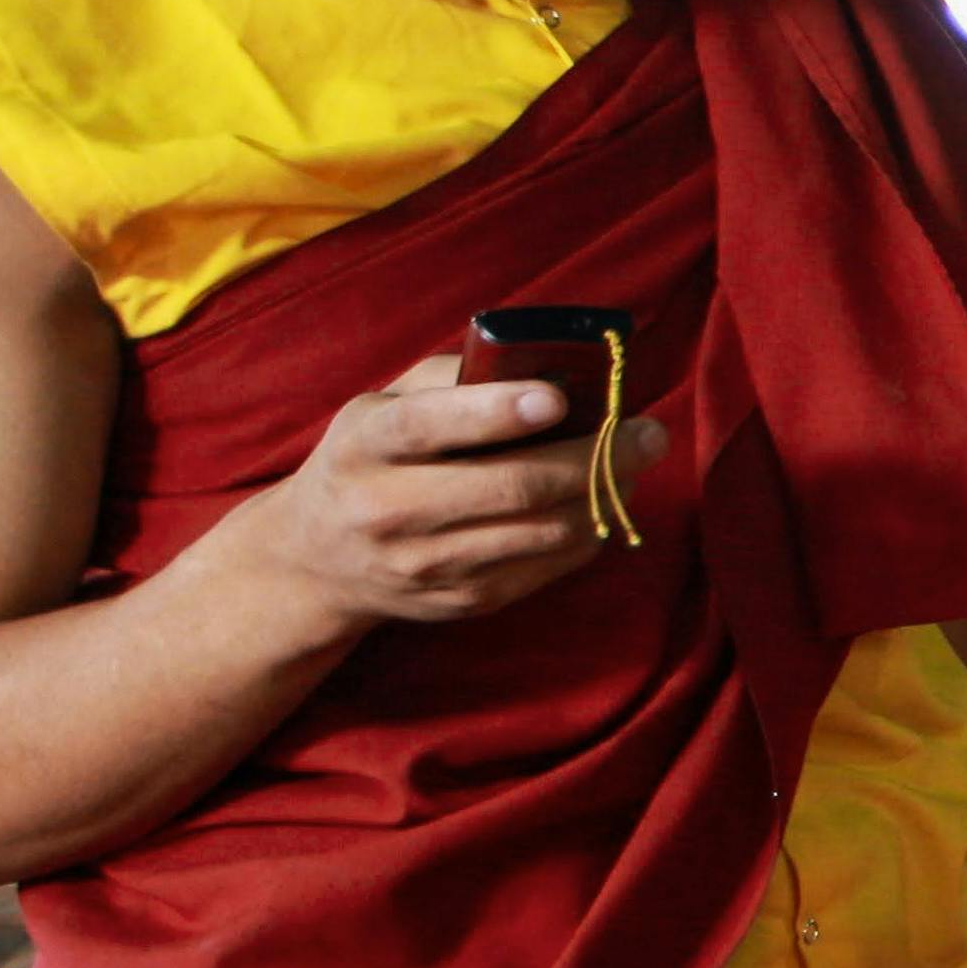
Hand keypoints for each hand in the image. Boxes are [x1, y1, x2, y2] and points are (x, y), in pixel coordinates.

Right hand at [225, 354, 653, 637]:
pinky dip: (588, 530)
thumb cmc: (370, 458)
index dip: (498, 412)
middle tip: (650, 432)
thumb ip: (455, 379)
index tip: (557, 398)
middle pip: (512, 487)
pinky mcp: (462, 601)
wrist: (316, 558)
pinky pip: (547, 566)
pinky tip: (601, 499)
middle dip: (595, 456)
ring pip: (543, 531)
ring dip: (605, 493)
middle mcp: (390, 509)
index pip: (432, 426)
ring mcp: (427, 564)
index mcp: (367, 444)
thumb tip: (550, 367)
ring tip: (635, 460)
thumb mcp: (383, 404)